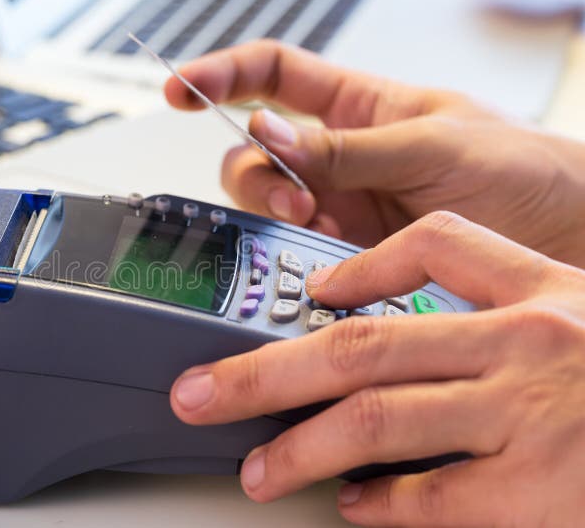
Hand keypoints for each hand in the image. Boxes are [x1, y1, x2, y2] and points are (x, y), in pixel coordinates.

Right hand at [164, 40, 584, 268]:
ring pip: (268, 208)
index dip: (224, 74)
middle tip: (290, 195)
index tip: (181, 88)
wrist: (571, 242)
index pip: (275, 76)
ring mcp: (343, 209)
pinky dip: (291, 263)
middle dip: (254, 169)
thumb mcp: (437, 144)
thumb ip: (349, 148)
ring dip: (271, 217)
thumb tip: (268, 135)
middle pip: (254, 151)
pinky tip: (311, 267)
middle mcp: (342, 158)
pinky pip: (297, 256)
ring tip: (306, 226)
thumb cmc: (525, 172)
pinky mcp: (350, 260)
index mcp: (362, 107)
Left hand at [169, 211, 584, 526]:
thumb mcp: (580, 307)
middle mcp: (528, 343)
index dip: (355, 268)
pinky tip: (354, 509)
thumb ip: (487, 287)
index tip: (306, 297)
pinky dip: (379, 505)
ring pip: (378, 419)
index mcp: (542, 289)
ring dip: (302, 447)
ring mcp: (533, 418)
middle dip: (263, 372)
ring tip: (258, 468)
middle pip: (360, 345)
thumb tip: (352, 303)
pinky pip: (430, 499)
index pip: (432, 245)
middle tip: (199, 394)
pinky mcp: (544, 494)